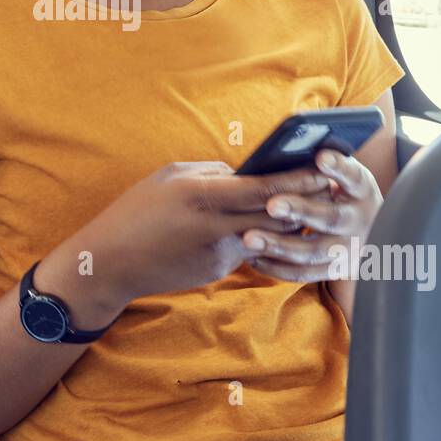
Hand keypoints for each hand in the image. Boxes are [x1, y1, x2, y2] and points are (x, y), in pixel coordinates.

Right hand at [52, 161, 336, 321]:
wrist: (111, 263)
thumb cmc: (136, 211)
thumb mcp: (170, 176)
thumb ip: (212, 172)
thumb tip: (244, 172)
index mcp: (203, 196)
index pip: (265, 189)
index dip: (298, 180)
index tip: (323, 168)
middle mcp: (216, 227)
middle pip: (278, 216)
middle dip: (306, 202)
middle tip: (329, 188)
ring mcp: (220, 254)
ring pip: (268, 236)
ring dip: (285, 222)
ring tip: (303, 205)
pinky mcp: (218, 271)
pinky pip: (246, 249)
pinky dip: (255, 236)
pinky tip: (258, 225)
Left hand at [241, 149, 383, 284]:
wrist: (374, 233)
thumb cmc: (343, 193)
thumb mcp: (344, 177)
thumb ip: (325, 166)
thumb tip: (290, 145)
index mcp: (362, 190)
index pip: (352, 175)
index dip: (338, 167)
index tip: (320, 157)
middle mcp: (359, 221)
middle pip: (330, 218)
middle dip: (300, 210)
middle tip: (272, 205)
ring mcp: (348, 250)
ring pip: (312, 251)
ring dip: (279, 245)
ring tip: (249, 237)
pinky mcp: (334, 271)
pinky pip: (303, 273)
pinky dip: (277, 267)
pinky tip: (252, 257)